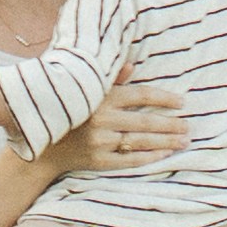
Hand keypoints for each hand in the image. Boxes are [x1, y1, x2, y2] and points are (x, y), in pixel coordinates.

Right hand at [32, 77, 189, 178]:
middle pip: (146, 121)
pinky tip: (163, 155)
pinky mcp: (97, 160)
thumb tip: (131, 65)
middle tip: (188, 126)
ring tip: (183, 141)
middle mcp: (101, 119)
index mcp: (100, 97)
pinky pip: (129, 160)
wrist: (38, 142)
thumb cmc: (63, 109)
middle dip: (171, 124)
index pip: (141, 95)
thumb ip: (108, 79)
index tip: (180, 102)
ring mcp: (100, 142)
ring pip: (141, 141)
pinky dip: (148, 157)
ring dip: (166, 141)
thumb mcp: (81, 87)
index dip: (163, 98)